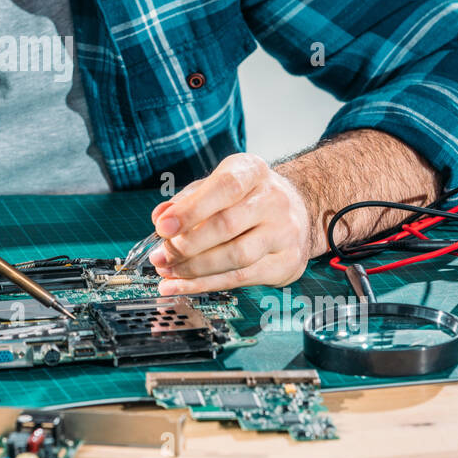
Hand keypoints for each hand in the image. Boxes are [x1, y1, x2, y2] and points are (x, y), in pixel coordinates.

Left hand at [148, 153, 311, 294]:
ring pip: (235, 257)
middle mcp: (274, 200)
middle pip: (227, 226)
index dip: (191, 209)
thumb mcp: (217, 186)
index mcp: (253, 172)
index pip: (224, 188)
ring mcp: (284, 233)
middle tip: (160, 256)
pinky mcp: (286, 263)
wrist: (298, 212)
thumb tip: (160, 217)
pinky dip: (206, 284)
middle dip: (186, 245)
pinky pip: (241, 278)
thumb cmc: (247, 198)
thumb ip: (187, 200)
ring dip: (194, 269)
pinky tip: (182, 285)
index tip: (163, 227)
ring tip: (168, 271)